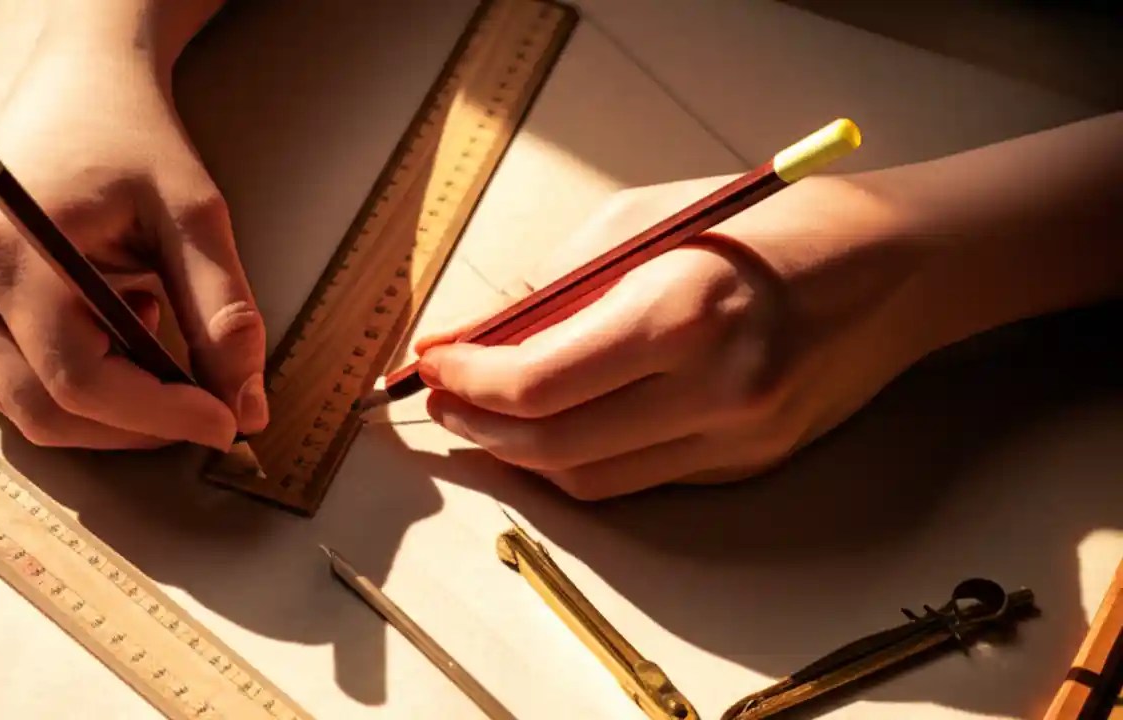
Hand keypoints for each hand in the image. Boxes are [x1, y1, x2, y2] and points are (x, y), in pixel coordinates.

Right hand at [0, 25, 265, 450]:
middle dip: (140, 424)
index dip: (160, 415)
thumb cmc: (137, 145)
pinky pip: (12, 389)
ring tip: (147, 317)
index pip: (80, 379)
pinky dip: (77, 384)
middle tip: (206, 401)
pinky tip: (109, 321)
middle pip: (49, 411)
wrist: (80, 94)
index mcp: (11, 250)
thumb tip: (247, 410)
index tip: (227, 422)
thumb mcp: (196, 217)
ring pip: (30, 411)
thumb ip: (223, 314)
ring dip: (110, 401)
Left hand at [414, 174, 929, 499]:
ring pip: (593, 480)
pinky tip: (552, 431)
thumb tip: (478, 334)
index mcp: (683, 312)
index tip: (431, 362)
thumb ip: (556, 284)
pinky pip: (640, 480)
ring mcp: (736, 439)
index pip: (539, 381)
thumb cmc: (768, 223)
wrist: (895, 266)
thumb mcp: (647, 220)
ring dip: (522, 455)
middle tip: (442, 400)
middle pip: (555, 446)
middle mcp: (713, 391)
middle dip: (480, 426)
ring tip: (485, 418)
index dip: (468, 380)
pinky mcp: (749, 464)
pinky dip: (583, 461)